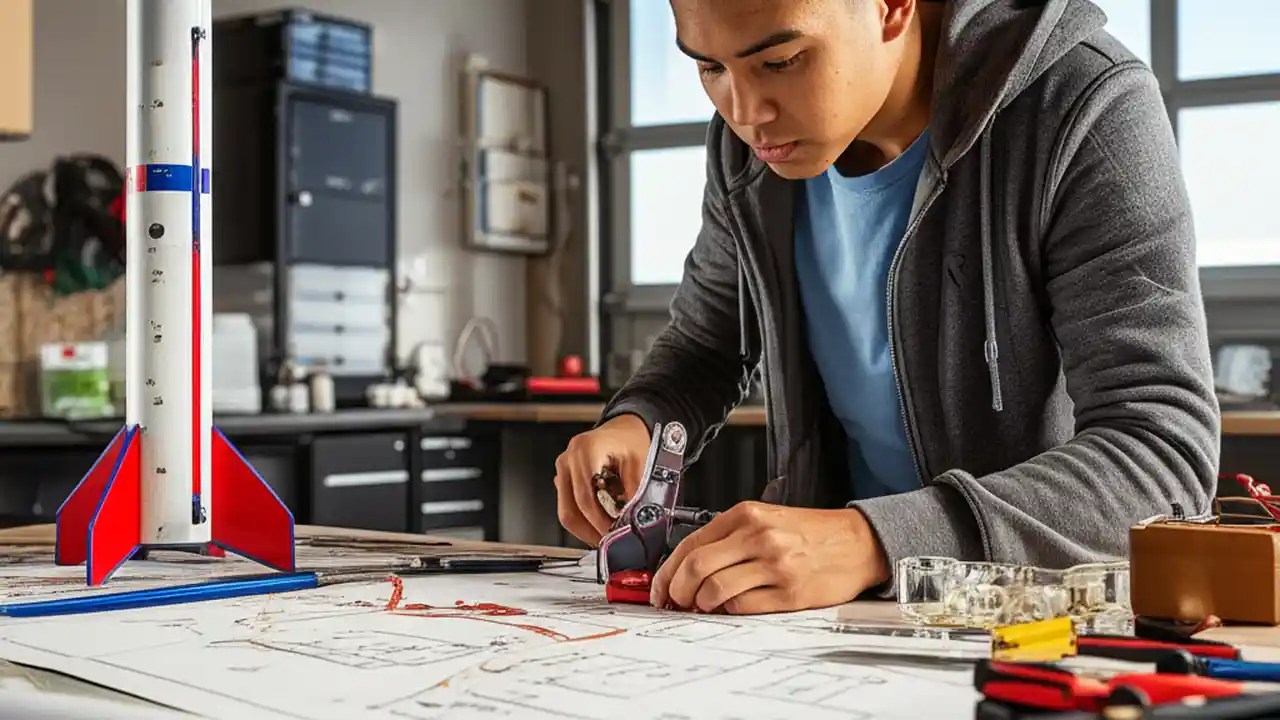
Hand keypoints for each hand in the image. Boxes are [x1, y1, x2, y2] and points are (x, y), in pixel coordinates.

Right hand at [553, 414, 651, 545]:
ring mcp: (563, 468)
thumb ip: (634, 493)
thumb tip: (631, 522)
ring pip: (565, 510)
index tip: (613, 536)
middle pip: (569, 509)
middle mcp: (568, 459)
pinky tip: (600, 524)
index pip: (586, 499)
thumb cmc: (631, 438)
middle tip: (608, 544)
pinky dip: (583, 518)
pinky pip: (568, 504)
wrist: (625, 426)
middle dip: (589, 532)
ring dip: (585, 528)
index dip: (598, 523)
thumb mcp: (640, 462)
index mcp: (585, 451)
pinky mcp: (564, 477)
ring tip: (606, 538)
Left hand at [649, 501, 889, 613]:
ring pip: (714, 591)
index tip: (659, 587)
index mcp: (747, 515)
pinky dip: (730, 611)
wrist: (858, 543)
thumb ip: (729, 537)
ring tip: (705, 606)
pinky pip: (743, 607)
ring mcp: (774, 566)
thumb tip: (687, 567)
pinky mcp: (789, 594)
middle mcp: (759, 537)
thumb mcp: (766, 519)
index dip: (667, 571)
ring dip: (701, 605)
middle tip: (676, 601)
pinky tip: (733, 606)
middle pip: (695, 568)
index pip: (691, 544)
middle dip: (677, 591)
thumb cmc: (811, 533)